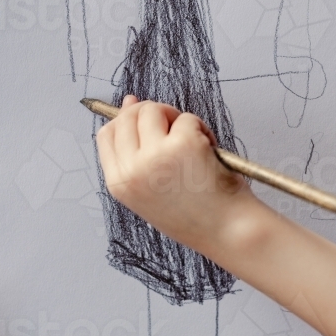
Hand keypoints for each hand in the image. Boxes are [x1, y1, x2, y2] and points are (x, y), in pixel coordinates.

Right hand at [96, 95, 258, 256]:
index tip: (143, 118)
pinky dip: (200, 129)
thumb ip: (137, 151)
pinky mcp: (184, 144)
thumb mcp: (152, 189)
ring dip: (176, 119)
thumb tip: (130, 102)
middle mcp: (133, 169)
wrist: (229, 232)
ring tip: (193, 143)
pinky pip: (186, 118)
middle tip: (175, 131)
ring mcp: (156, 155)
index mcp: (120, 183)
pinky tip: (209, 152)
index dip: (125, 120)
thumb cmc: (196, 213)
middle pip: (129, 117)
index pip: (107, 134)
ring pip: (154, 110)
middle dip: (153, 114)